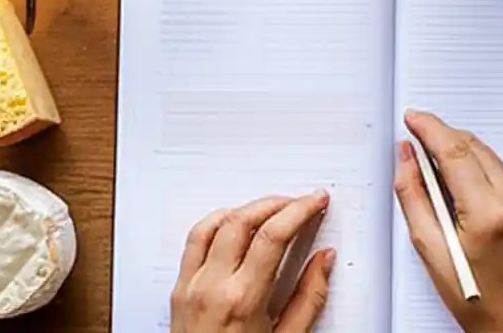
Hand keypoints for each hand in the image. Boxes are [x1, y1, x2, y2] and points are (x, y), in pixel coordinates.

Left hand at [171, 192, 334, 332]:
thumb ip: (309, 298)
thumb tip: (323, 261)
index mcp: (242, 300)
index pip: (273, 235)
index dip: (299, 210)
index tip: (314, 202)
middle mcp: (212, 287)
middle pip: (243, 219)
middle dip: (276, 203)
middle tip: (299, 202)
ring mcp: (190, 285)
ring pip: (215, 222)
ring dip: (246, 208)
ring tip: (270, 208)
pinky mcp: (178, 288)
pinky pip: (194, 239)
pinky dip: (216, 221)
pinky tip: (233, 222)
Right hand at [395, 111, 502, 332]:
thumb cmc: (480, 303)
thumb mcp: (432, 253)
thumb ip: (414, 198)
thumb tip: (406, 159)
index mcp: (488, 214)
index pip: (454, 151)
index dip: (429, 128)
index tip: (413, 119)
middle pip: (472, 147)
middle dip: (442, 135)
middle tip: (415, 136)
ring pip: (488, 156)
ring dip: (459, 149)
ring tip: (432, 161)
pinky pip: (501, 171)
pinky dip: (477, 166)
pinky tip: (458, 181)